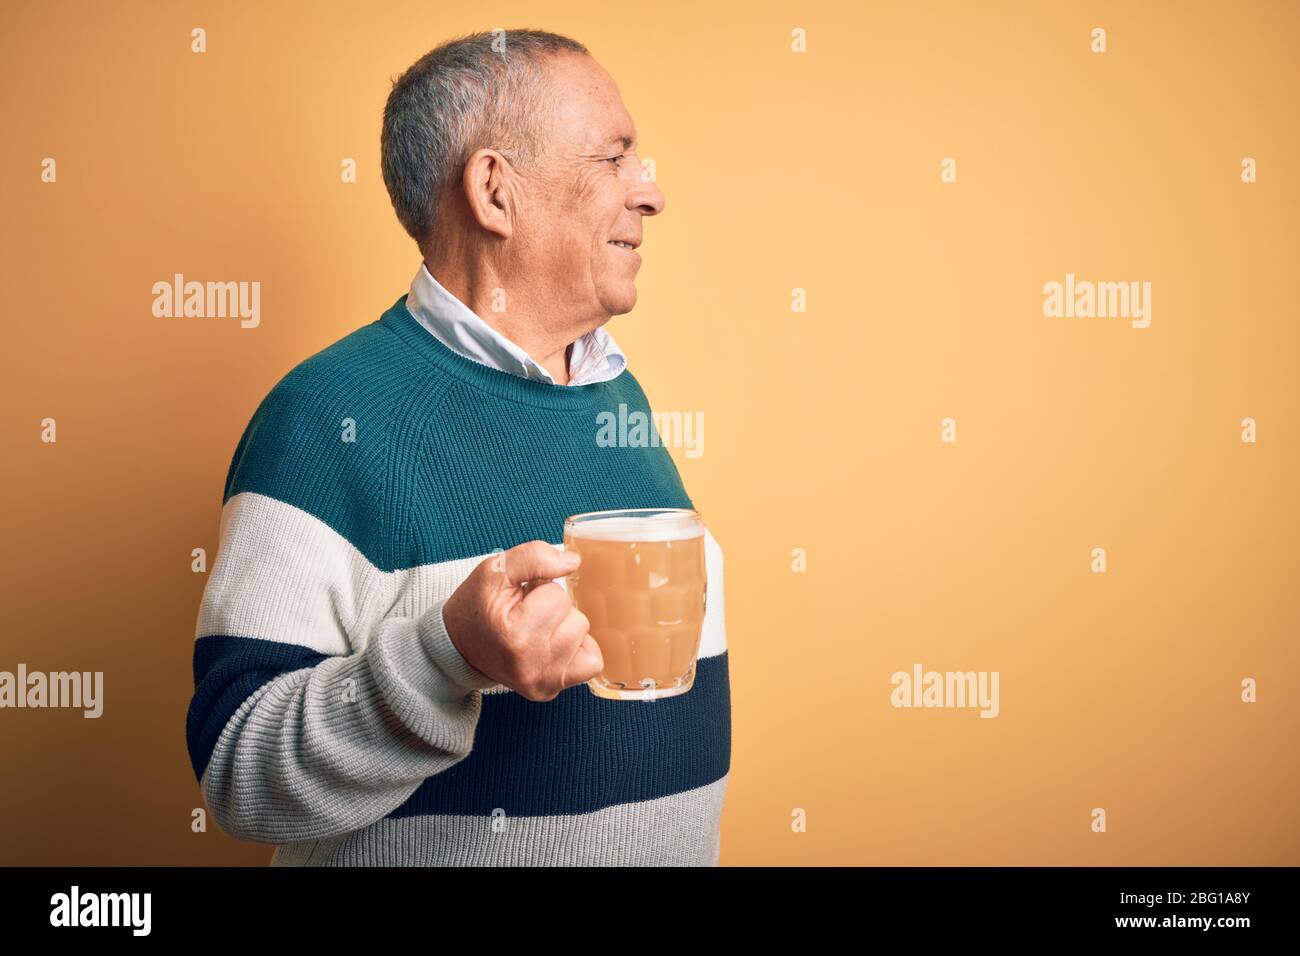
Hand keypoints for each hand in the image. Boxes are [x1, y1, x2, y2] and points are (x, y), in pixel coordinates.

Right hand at [442, 541, 602, 701]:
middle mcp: (530, 666)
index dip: (540, 591)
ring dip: (563, 627)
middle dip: (553, 609)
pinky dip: (577, 649)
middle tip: (525, 615)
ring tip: (534, 629)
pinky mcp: (548, 690)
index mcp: (514, 636)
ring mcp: (541, 683)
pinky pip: (591, 662)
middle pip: (576, 618)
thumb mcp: (495, 570)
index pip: (558, 596)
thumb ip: (534, 557)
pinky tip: (552, 644)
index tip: (517, 602)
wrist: (458, 647)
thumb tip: (573, 562)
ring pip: (583, 635)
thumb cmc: (477, 607)